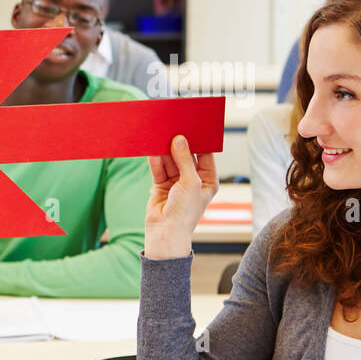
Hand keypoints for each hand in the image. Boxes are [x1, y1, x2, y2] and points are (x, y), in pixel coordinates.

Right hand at [145, 135, 218, 258]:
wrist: (166, 231)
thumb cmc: (186, 212)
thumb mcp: (191, 182)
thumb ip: (185, 160)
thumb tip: (180, 140)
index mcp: (208, 180)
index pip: (206, 156)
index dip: (200, 142)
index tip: (193, 127)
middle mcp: (193, 180)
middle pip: (186, 157)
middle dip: (179, 145)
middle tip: (174, 129)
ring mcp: (176, 182)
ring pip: (170, 161)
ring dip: (165, 151)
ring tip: (160, 136)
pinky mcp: (160, 185)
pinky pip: (158, 168)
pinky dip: (155, 160)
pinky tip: (152, 150)